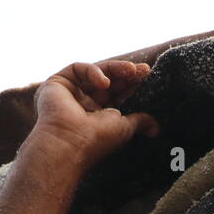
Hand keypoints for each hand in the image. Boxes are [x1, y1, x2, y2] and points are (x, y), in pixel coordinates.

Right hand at [30, 60, 159, 168]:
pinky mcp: (57, 83)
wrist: (68, 144)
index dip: (132, 85)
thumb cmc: (96, 140)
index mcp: (97, 115)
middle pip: (108, 81)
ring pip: (94, 73)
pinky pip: (78, 69)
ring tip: (132, 70)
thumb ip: (139, 122)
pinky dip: (93, 72)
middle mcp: (82, 104)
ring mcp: (69, 93)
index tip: (148, 76)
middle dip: (127, 74)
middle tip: (144, 70)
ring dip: (115, 69)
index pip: (117, 94)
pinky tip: (105, 82)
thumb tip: (156, 128)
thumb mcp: (124, 128)